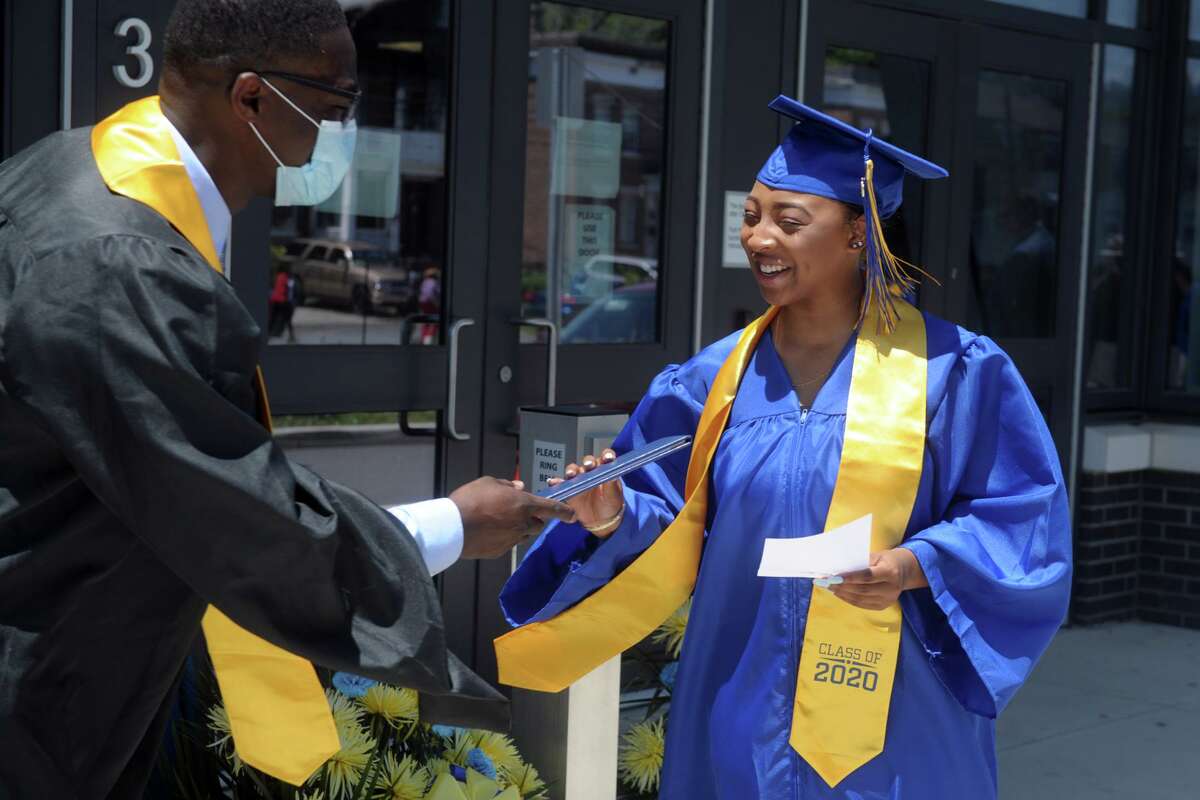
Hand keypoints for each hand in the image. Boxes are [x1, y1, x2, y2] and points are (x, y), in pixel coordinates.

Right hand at [450, 477, 575, 558]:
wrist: (453, 527)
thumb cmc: (471, 499)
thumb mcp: (488, 483)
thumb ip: (507, 485)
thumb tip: (519, 487)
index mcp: (524, 504)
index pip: (551, 508)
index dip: (563, 512)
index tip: (572, 515)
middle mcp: (522, 524)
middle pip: (537, 525)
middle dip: (533, 519)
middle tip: (517, 512)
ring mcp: (512, 540)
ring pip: (523, 535)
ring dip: (518, 528)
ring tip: (498, 521)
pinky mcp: (500, 551)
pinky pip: (507, 543)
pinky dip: (503, 537)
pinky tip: (488, 532)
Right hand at [546, 449, 624, 537]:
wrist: (601, 521)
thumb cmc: (610, 504)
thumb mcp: (614, 494)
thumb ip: (612, 483)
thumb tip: (613, 474)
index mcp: (605, 469)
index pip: (606, 457)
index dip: (606, 455)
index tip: (608, 458)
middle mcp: (591, 471)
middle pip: (588, 462)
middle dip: (588, 462)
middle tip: (589, 466)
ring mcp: (579, 480)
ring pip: (574, 471)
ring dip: (571, 471)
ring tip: (571, 475)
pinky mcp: (570, 490)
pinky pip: (562, 484)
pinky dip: (556, 483)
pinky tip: (553, 482)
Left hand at [823, 548, 926, 610]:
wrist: (902, 570)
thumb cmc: (885, 560)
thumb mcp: (876, 555)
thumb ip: (860, 562)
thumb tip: (838, 569)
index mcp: (890, 572)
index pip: (868, 576)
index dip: (850, 577)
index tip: (834, 576)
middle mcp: (891, 588)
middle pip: (862, 590)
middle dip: (842, 586)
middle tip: (827, 582)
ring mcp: (888, 599)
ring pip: (860, 599)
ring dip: (842, 593)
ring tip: (829, 587)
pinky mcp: (883, 606)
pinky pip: (862, 604)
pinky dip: (848, 599)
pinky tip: (839, 593)